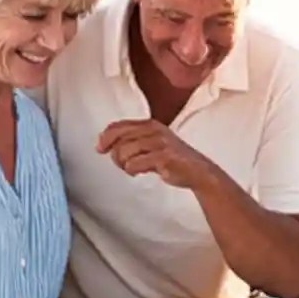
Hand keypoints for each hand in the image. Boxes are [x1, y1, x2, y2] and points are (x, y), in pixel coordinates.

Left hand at [95, 119, 214, 188]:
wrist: (198, 171)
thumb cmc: (172, 158)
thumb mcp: (151, 143)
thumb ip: (130, 140)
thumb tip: (102, 142)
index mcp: (150, 124)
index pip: (118, 126)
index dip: (105, 137)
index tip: (100, 148)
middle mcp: (154, 130)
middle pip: (119, 139)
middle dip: (115, 154)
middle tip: (122, 164)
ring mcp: (160, 143)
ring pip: (125, 152)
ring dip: (124, 164)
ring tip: (133, 168)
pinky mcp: (164, 157)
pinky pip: (135, 164)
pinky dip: (132, 170)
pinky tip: (139, 172)